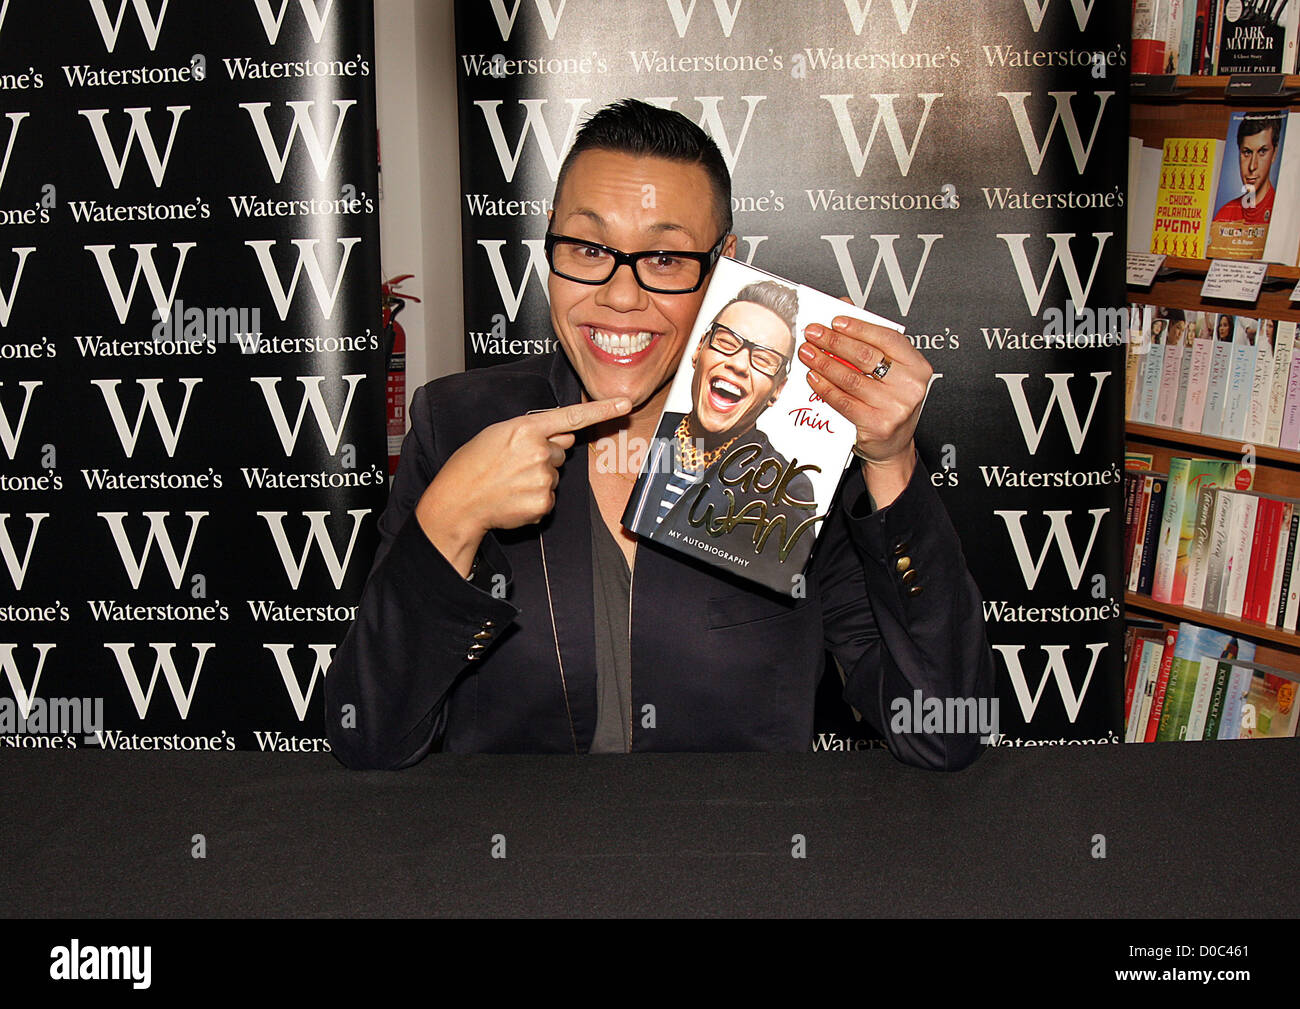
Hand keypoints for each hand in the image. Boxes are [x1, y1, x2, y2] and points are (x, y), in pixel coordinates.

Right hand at [416, 397, 631, 573]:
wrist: (457, 501)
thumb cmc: (473, 464)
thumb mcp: (498, 434)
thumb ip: (535, 431)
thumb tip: (566, 437)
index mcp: (526, 429)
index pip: (572, 416)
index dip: (602, 409)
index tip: (625, 403)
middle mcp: (539, 452)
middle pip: (561, 451)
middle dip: (544, 456)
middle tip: (513, 465)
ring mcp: (543, 479)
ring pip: (555, 475)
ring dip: (538, 478)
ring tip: (510, 482)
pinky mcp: (543, 504)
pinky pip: (550, 497)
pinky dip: (535, 499)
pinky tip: (514, 497)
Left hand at [798, 313, 930, 506]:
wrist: (891, 445)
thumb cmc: (890, 403)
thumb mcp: (890, 371)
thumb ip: (871, 340)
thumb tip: (845, 306)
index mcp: (917, 366)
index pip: (887, 338)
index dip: (858, 327)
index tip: (834, 321)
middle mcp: (910, 386)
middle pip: (865, 356)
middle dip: (834, 342)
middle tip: (813, 334)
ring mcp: (895, 407)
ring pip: (851, 378)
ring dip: (824, 363)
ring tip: (808, 353)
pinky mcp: (877, 424)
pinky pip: (843, 401)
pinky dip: (825, 387)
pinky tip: (813, 378)